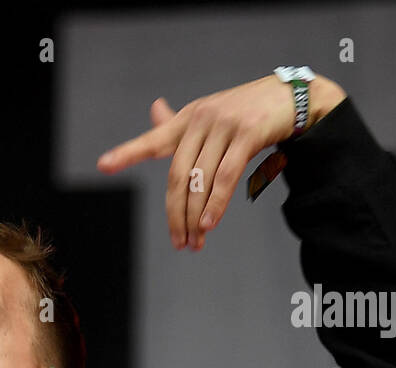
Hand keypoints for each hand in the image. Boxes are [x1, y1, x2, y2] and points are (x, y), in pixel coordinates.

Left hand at [96, 73, 345, 249]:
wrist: (292, 97)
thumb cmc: (247, 111)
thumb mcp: (210, 115)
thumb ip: (180, 123)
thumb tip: (154, 109)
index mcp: (188, 119)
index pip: (153, 139)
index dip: (127, 153)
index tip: (103, 165)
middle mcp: (201, 119)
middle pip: (178, 176)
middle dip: (176, 214)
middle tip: (179, 242)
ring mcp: (224, 125)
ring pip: (200, 180)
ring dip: (196, 217)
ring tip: (195, 242)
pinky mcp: (247, 133)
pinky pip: (225, 176)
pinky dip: (215, 203)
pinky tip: (208, 223)